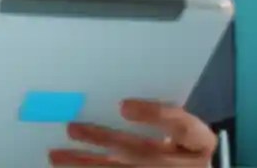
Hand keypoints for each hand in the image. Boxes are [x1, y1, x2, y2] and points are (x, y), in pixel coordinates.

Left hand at [50, 99, 216, 166]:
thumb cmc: (186, 143)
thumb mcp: (185, 128)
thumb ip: (162, 113)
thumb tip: (115, 96)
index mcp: (199, 142)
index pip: (180, 126)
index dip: (153, 115)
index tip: (123, 105)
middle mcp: (184, 165)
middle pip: (141, 152)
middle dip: (104, 141)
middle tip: (72, 128)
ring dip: (86, 164)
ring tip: (56, 155)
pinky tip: (66, 167)